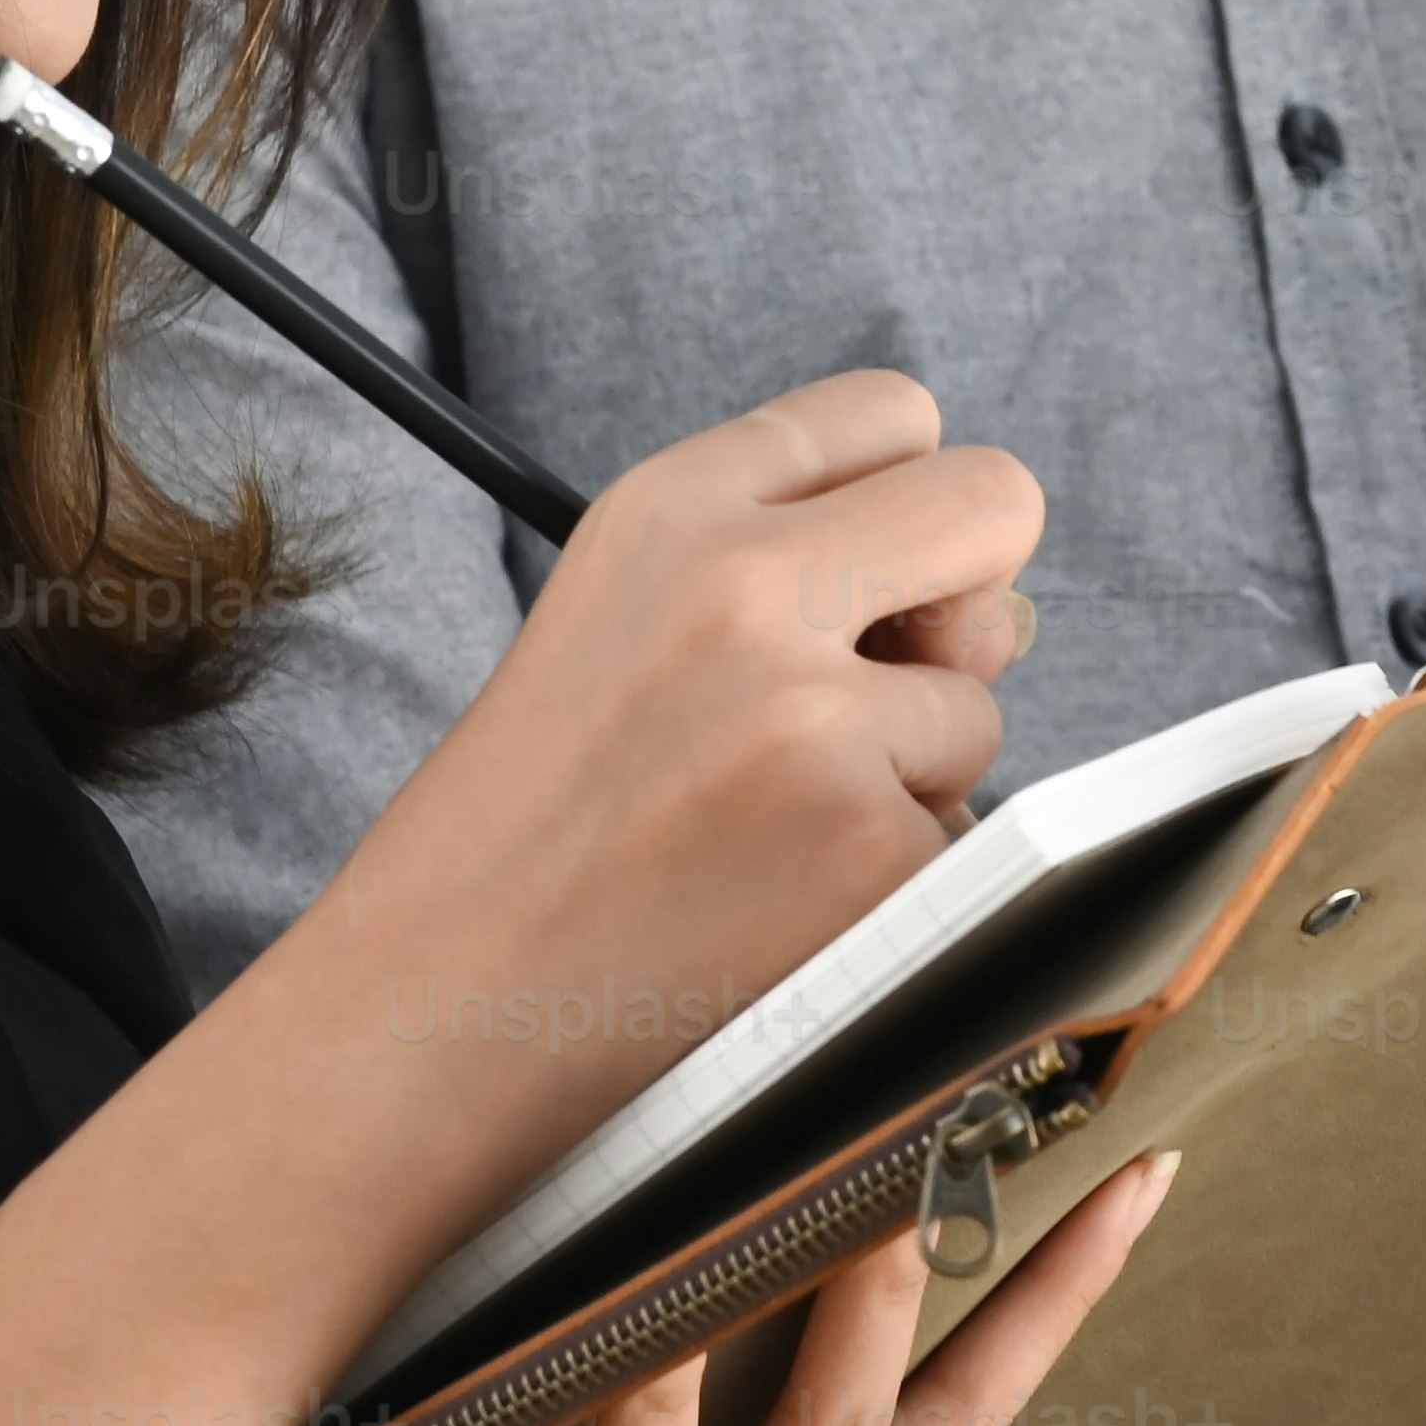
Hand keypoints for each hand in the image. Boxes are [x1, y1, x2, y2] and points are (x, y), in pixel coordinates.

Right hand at [311, 371, 1044, 1196]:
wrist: (432, 1013)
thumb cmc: (521, 834)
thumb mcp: (613, 626)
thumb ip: (778, 571)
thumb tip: (990, 600)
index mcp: (667, 511)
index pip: (889, 413)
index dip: (907, 496)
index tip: (882, 562)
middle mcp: (745, 585)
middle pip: (993, 498)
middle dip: (975, 588)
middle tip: (897, 677)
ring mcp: (816, 719)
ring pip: (978, 703)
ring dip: (911, 770)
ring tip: (765, 834)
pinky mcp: (871, 849)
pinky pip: (959, 835)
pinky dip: (893, 880)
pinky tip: (779, 910)